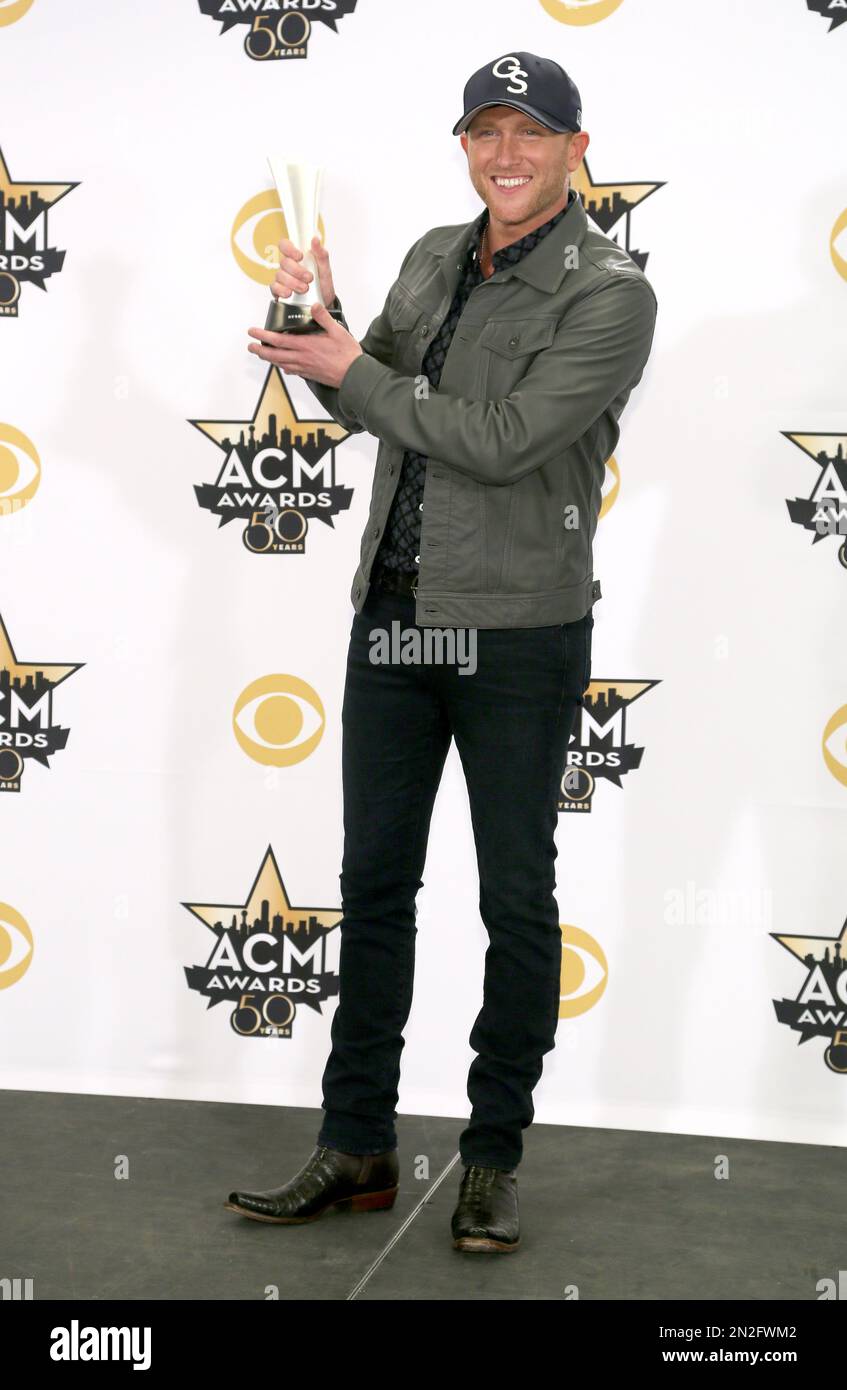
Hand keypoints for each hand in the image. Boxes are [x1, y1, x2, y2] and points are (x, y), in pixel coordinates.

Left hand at [247, 303, 362, 387]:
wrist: (355, 376)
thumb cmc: (348, 354)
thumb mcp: (337, 331)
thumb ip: (323, 318)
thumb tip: (314, 306)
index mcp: (306, 345)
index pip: (278, 340)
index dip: (263, 336)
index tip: (253, 332)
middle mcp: (302, 358)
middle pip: (274, 355)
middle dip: (260, 350)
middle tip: (251, 346)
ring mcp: (305, 368)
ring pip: (281, 364)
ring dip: (269, 360)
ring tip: (262, 355)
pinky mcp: (310, 375)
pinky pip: (292, 371)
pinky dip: (284, 368)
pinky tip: (283, 367)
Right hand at [272, 233, 335, 308]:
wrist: (324, 302)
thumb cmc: (322, 283)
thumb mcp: (325, 268)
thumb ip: (321, 253)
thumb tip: (315, 239)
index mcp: (296, 256)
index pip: (284, 245)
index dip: (289, 248)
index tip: (300, 256)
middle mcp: (288, 266)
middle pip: (283, 262)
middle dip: (297, 271)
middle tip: (309, 278)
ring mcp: (282, 278)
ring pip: (279, 275)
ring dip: (293, 282)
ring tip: (305, 289)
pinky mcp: (279, 291)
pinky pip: (274, 288)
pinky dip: (282, 290)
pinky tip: (290, 293)